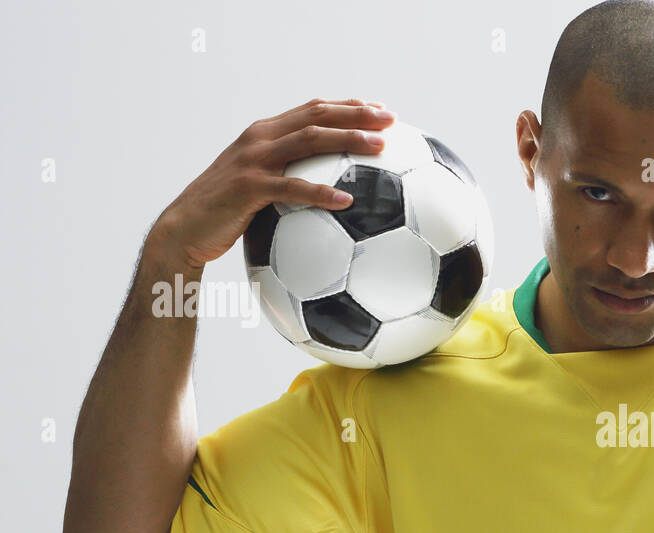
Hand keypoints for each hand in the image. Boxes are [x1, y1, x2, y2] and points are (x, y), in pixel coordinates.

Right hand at [150, 97, 396, 270]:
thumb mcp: (259, 184)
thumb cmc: (227, 211)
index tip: (381, 110)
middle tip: (391, 120)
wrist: (185, 228)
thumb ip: (288, 176)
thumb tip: (329, 189)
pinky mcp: (248, 187)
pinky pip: (292, 188)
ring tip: (380, 149)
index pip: (313, 109)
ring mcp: (254, 160)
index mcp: (265, 133)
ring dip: (349, 141)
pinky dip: (321, 193)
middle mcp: (260, 138)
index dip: (348, 106)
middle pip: (316, 116)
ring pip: (310, 141)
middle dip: (357, 114)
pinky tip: (347, 201)